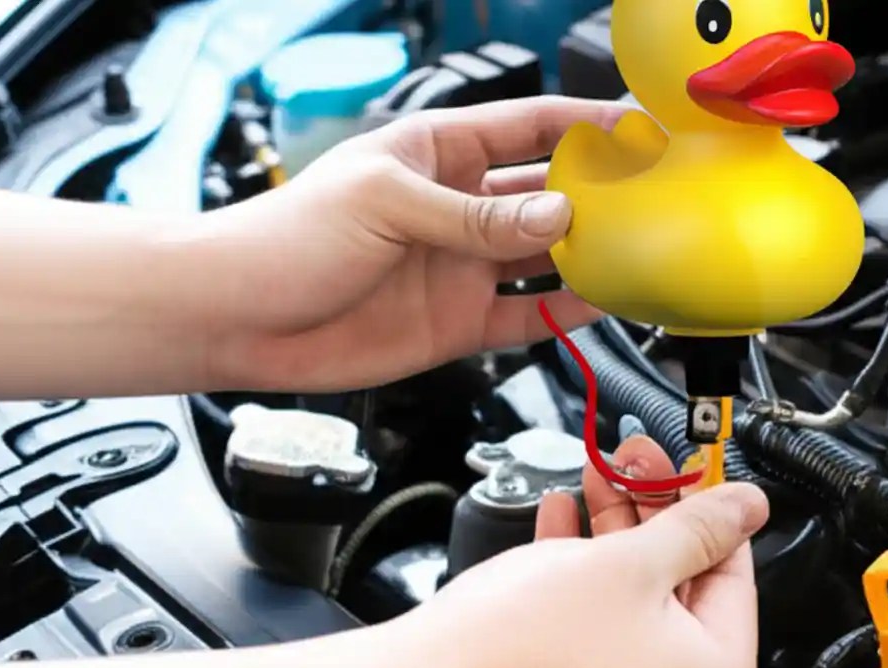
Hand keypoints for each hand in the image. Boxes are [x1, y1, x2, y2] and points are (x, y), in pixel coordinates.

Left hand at [202, 96, 626, 391]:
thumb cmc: (286, 237)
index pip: (527, 127)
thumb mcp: (386, 205)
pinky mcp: (458, 323)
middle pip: (548, 192)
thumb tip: (557, 212)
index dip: (583, 125)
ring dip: (588, 254)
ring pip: (545, 257)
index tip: (635, 129)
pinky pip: (526, 316)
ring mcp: (461, 267)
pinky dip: (564, 313)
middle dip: (599, 193)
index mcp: (438, 154)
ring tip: (638, 252)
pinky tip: (598, 304)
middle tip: (650, 199)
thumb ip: (475, 216)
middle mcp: (459, 208)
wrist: (237, 318)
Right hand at [397, 436, 769, 667]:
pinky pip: (597, 617)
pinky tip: (564, 517)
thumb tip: (745, 506)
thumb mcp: (630, 564)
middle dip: (652, 507)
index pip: (733, 575)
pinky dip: (584, 566)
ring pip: (635, 594)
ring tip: (598, 473)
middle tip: (637, 456)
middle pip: (682, 581)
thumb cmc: (523, 647)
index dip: (708, 507)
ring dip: (615, 527)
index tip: (691, 464)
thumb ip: (698, 527)